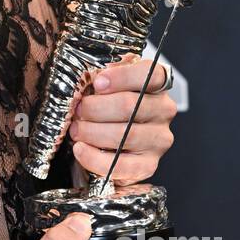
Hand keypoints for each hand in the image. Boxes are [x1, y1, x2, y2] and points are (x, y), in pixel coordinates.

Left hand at [68, 52, 177, 187]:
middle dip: (95, 108)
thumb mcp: (109, 88)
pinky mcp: (148, 165)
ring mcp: (158, 139)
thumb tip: (89, 79)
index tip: (97, 83)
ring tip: (76, 130)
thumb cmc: (109, 110)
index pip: (151, 74)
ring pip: (124, 134)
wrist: (114, 146)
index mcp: (156, 86)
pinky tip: (81, 149)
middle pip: (129, 105)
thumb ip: (103, 80)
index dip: (122, 77)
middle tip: (78, 111)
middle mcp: (163, 111)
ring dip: (92, 132)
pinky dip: (94, 157)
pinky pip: (119, 164)